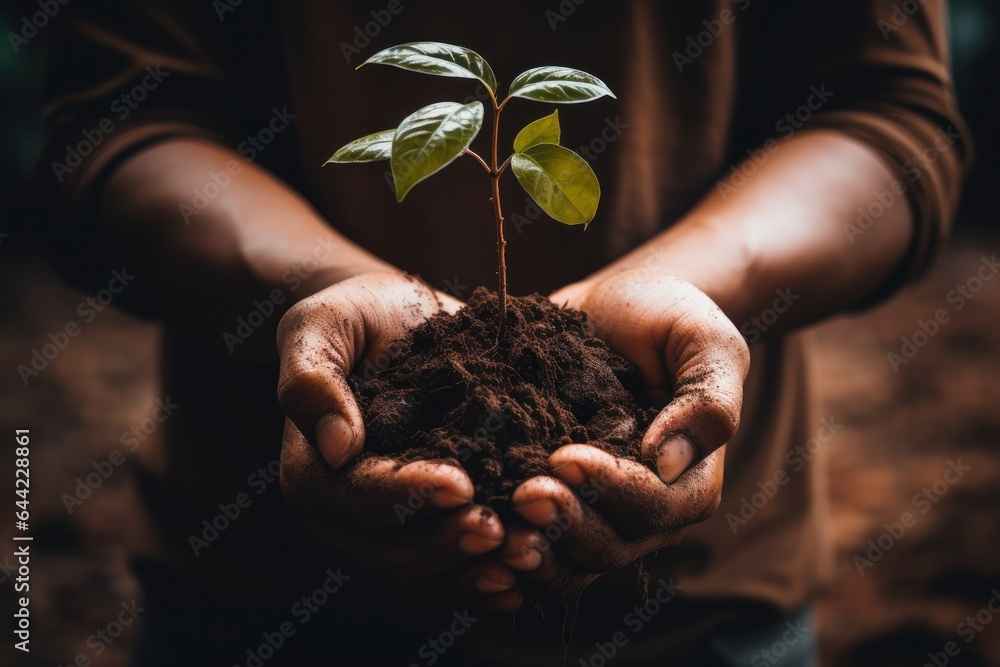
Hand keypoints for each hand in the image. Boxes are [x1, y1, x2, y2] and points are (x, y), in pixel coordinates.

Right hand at [277, 272, 519, 609]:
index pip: (350, 496)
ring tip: (520, 557)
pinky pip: (448, 574)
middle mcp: (344, 512)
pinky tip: (520, 586)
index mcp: (313, 468)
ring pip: (422, 573)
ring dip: (470, 571)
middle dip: (445, 542)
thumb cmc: (360, 315)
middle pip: (387, 548)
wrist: (406, 321)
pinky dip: (481, 584)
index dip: (403, 496)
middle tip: (500, 530)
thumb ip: (312, 377)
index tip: (460, 482)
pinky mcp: (425, 532)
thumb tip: (337, 446)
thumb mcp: (325, 322)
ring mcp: (385, 530)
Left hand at [499, 271, 749, 592]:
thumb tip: (665, 460)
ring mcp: (594, 515)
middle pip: (607, 547)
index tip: (565, 457)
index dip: (610, 489)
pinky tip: (469, 534)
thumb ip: (706, 400)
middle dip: (563, 526)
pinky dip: (503, 553)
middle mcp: (643, 514)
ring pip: (567, 562)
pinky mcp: (551, 504)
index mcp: (688, 483)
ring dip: (531, 552)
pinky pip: (531, 547)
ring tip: (493, 530)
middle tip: (521, 496)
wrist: (618, 307)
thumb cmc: (669, 319)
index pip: (653, 506)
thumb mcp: (704, 340)